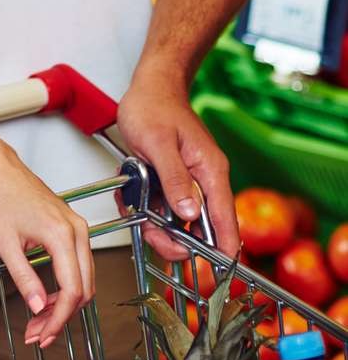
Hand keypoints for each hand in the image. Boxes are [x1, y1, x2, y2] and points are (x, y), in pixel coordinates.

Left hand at [0, 138, 94, 350]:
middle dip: (62, 316)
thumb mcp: (5, 243)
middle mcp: (77, 230)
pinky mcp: (71, 227)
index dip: (58, 319)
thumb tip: (37, 308)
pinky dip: (65, 286)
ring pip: (84, 278)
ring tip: (38, 321)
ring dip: (63, 304)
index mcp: (62, 235)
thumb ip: (24, 278)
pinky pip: (78, 265)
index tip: (43, 334)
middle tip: (39, 333)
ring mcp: (76, 227)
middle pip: (84, 288)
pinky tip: (45, 299)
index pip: (72, 290)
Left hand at [117, 71, 238, 261]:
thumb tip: (189, 212)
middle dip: (175, 239)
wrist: (149, 85)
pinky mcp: (173, 179)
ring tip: (137, 213)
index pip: (226, 221)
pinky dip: (147, 207)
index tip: (216, 274)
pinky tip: (133, 198)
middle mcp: (204, 180)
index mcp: (210, 172)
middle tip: (153, 235)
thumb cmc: (155, 105)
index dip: (222, 252)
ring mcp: (189, 181)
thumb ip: (174, 179)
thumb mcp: (158, 143)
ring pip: (179, 220)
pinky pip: (163, 205)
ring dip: (157, 223)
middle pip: (200, 228)